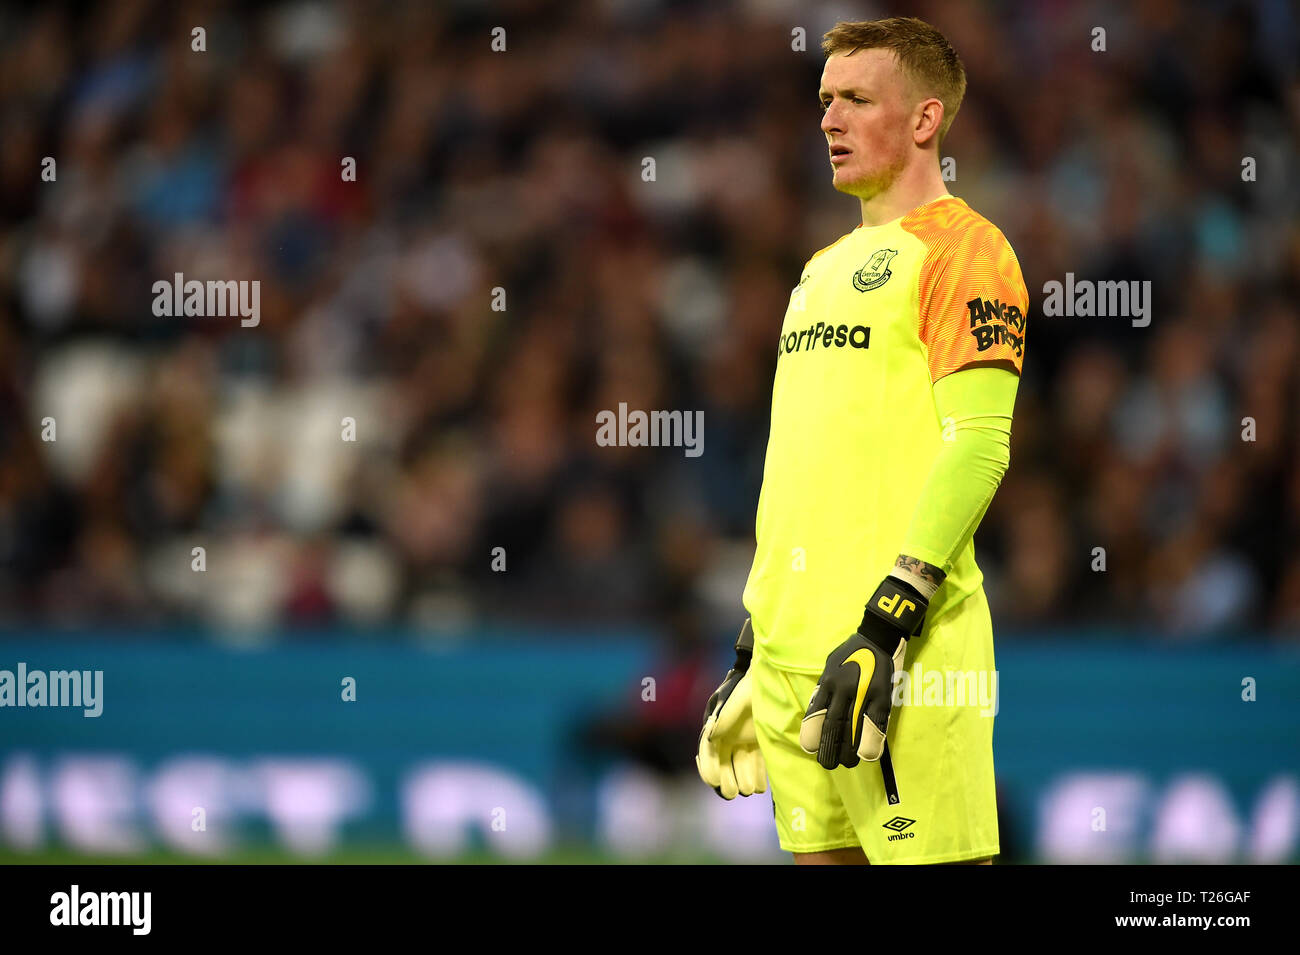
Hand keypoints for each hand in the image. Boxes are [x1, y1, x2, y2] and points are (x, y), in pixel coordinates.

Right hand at [696, 619, 767, 798]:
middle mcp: (728, 734)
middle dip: (726, 778)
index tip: (714, 782)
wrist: (772, 677)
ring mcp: (743, 739)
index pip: (707, 750)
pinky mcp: (758, 741)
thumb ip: (725, 716)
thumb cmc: (751, 685)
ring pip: (739, 764)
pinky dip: (757, 774)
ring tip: (750, 789)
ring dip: (743, 778)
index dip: (708, 767)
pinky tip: (761, 786)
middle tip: (734, 792)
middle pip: (722, 762)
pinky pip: (755, 762)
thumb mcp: (738, 698)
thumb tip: (710, 736)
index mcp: (717, 724)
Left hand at [799, 576, 925, 769]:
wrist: (879, 635)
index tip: (811, 749)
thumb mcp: (830, 665)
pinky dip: (871, 742)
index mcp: (827, 682)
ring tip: (847, 764)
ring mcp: (864, 694)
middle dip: (828, 749)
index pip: (816, 714)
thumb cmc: (852, 651)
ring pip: (853, 729)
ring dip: (849, 751)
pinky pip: (876, 724)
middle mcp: (842, 689)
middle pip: (833, 726)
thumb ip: (824, 687)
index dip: (812, 735)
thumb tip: (818, 709)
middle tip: (828, 764)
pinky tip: (867, 755)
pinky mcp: (883, 696)